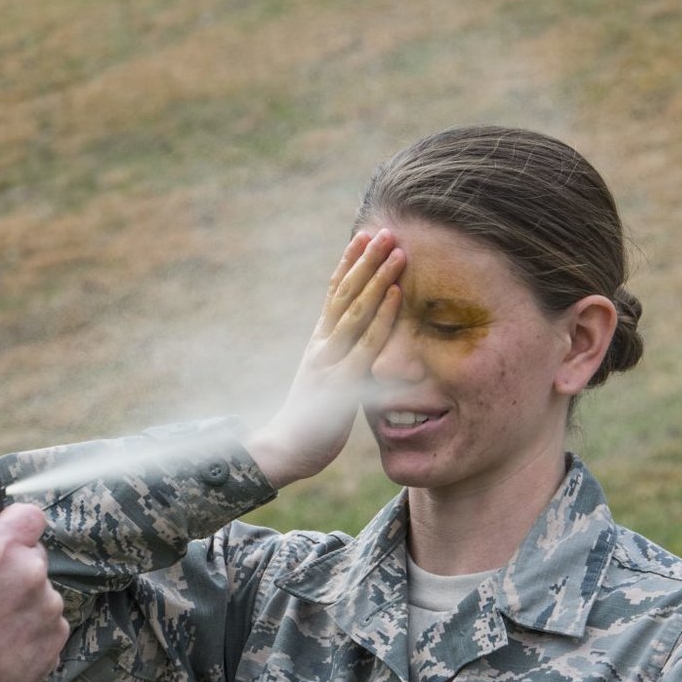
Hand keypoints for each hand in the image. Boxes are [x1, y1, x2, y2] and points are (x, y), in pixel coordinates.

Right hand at [0, 503, 69, 681]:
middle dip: (14, 566)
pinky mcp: (57, 636)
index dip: (15, 524)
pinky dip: (32, 629)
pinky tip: (4, 642)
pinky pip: (49, 621)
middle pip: (34, 554)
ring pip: (42, 590)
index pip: (29, 514)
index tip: (3, 538)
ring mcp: (48, 605)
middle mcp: (29, 571)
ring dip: (24, 600)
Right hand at [245, 228, 403, 489]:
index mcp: (318, 344)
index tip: (363, 237)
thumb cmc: (308, 423)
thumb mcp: (324, 384)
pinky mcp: (341, 382)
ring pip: (356, 311)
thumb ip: (339, 363)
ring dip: (377, 278)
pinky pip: (366, 343)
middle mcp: (322, 345)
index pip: (333, 295)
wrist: (284, 451)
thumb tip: (361, 349)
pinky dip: (382, 317)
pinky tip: (395, 294)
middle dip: (366, 260)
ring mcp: (330, 361)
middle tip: (385, 230)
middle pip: (345, 293)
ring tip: (397, 251)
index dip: (348, 264)